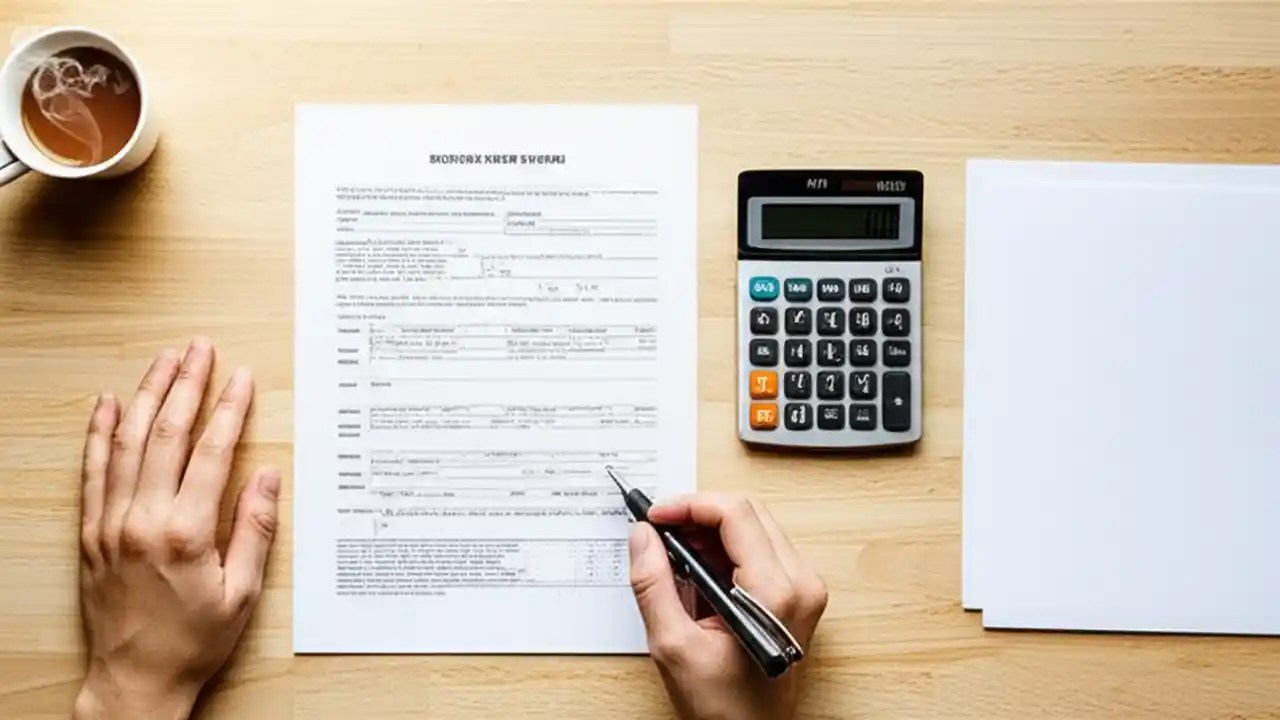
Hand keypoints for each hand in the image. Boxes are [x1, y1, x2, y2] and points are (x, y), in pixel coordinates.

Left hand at [74, 339, 279, 719]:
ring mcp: (110, 523)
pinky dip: (98, 433)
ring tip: (163, 361)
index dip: (228, 409)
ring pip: (126, 442)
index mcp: (185, 532)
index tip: (240, 378)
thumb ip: (255, 530)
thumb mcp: (243, 592)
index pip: (210, 453)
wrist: (135, 679)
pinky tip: (106, 404)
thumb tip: (265, 476)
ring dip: (145, 396)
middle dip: (185, 385)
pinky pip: (93, 470)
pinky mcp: (91, 533)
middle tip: (199, 349)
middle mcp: (142, 520)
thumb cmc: (194, 640)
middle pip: (164, 434)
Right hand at [628, 494, 827, 719]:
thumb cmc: (724, 707)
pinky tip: (696, 568)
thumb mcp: (674, 646)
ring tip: (674, 554)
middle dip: (698, 513)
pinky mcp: (797, 593)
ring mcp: (803, 587)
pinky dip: (725, 548)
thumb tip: (643, 537)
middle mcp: (800, 583)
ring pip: (755, 525)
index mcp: (776, 593)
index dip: (690, 505)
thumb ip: (654, 584)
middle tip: (660, 530)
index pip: (736, 514)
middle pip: (748, 512)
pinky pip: (761, 548)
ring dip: (710, 530)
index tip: (656, 515)